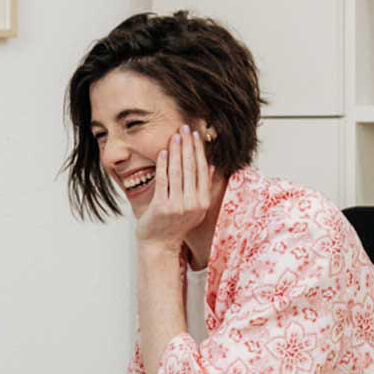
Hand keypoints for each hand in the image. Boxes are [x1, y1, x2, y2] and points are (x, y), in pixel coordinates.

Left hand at [136, 126, 213, 252]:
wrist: (160, 245)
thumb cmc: (176, 224)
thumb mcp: (196, 208)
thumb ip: (204, 188)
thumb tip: (213, 166)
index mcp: (203, 202)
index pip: (203, 171)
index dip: (200, 151)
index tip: (197, 136)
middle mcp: (193, 204)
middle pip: (192, 168)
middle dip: (188, 146)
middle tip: (185, 128)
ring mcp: (178, 206)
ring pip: (178, 172)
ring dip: (176, 151)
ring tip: (175, 136)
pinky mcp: (162, 206)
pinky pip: (163, 181)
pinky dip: (163, 165)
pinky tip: (162, 152)